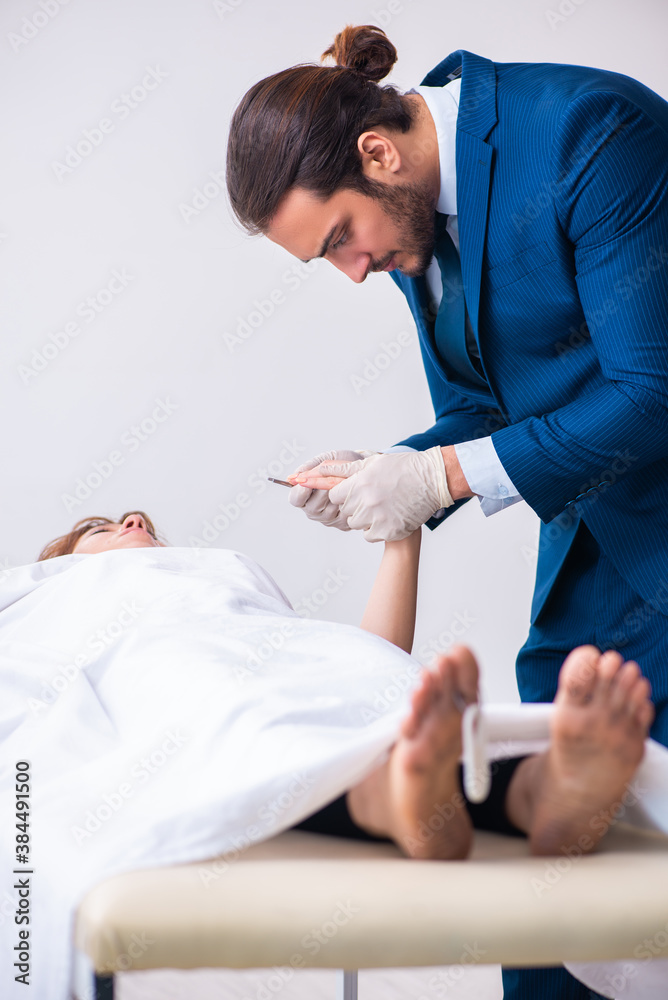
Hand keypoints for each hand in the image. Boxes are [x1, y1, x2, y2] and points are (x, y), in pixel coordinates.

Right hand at [287, 449, 377, 529]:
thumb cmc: (341, 465)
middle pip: (311, 508)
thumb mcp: (324, 460)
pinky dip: (347, 501)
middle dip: (321, 492)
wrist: (364, 468)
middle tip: (329, 480)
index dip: (299, 492)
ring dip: (335, 495)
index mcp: (306, 496)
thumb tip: (291, 478)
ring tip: (342, 483)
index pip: (296, 500)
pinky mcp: (344, 523)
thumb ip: (308, 469)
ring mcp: (329, 518)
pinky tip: (351, 492)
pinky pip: (342, 514)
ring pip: (328, 511)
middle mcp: (315, 510)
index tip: (304, 482)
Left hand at [295, 448, 454, 540]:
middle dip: (354, 505)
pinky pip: (369, 536)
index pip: (334, 496)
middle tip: (372, 497)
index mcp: (360, 484)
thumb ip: (344, 469)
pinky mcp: (388, 532)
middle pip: (345, 511)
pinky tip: (388, 516)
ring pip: (356, 524)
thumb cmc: (402, 468)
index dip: (344, 493)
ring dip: (365, 518)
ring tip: (381, 506)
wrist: (432, 481)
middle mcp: (366, 502)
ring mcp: (377, 519)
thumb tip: (319, 469)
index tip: (356, 490)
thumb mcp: (373, 463)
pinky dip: (376, 529)